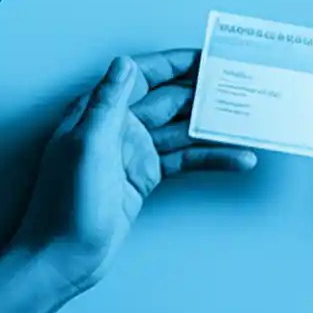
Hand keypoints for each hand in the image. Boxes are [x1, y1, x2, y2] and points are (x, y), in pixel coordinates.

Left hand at [10, 52, 258, 292]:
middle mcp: (117, 127)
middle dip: (202, 92)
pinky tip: (235, 158)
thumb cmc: (65, 203)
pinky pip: (182, 160)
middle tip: (239, 86)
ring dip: (212, 127)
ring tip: (247, 121)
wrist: (64, 256)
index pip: (142, 75)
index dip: (174, 63)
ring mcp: (133, 152)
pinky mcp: (144, 177)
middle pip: (167, 99)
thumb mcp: (88, 145)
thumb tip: (123, 63)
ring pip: (180, 131)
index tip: (206, 56)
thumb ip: (108, 102)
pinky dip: (209, 159)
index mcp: (98, 111)